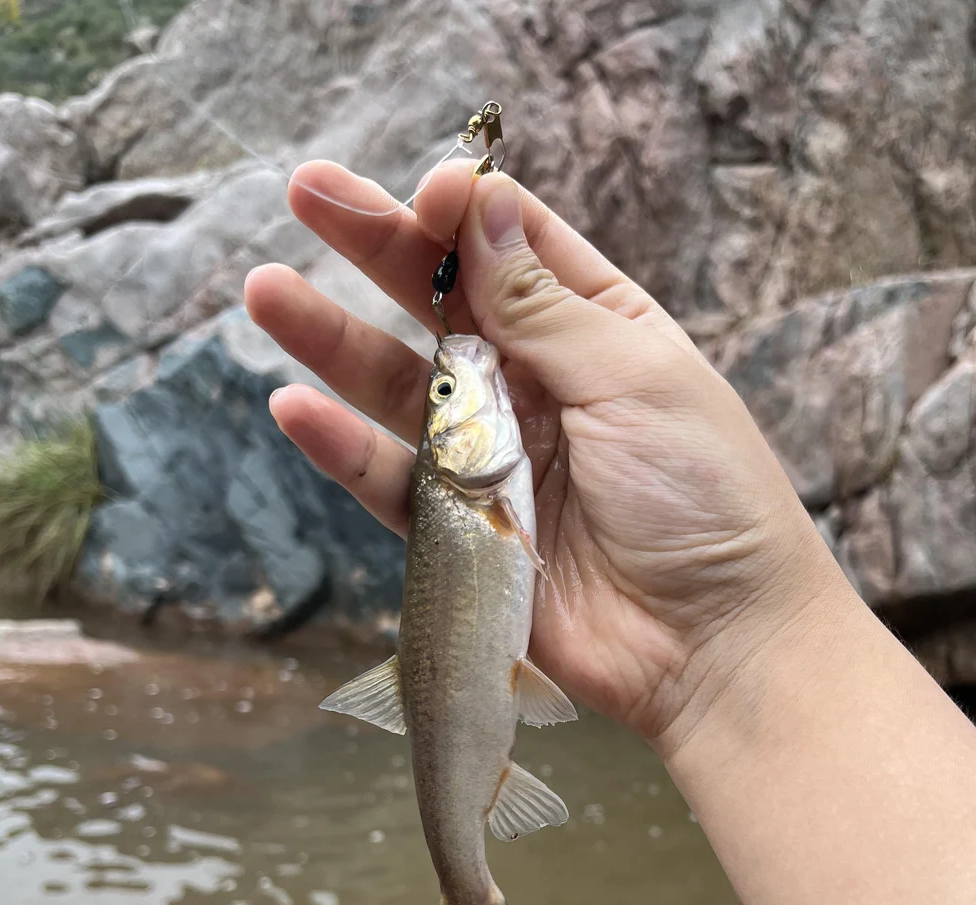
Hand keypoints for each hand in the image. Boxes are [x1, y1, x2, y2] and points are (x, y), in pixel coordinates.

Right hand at [245, 162, 840, 752]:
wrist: (710, 643)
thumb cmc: (702, 498)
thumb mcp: (634, 377)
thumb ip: (543, 304)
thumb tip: (480, 204)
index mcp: (599, 332)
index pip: (516, 248)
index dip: (464, 212)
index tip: (425, 191)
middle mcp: (539, 386)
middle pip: (441, 304)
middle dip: (375, 247)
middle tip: (306, 193)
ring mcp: (495, 461)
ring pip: (399, 388)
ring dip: (333, 341)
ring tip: (264, 292)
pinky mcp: (461, 533)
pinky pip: (391, 481)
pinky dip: (343, 448)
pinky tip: (293, 406)